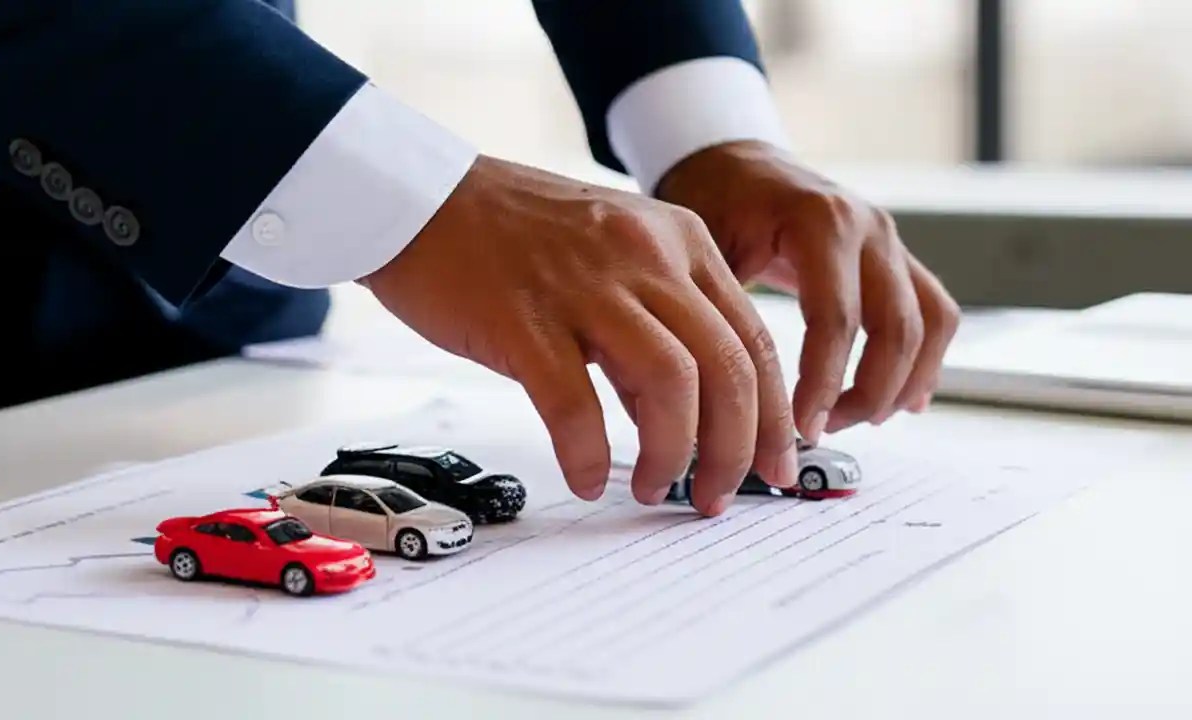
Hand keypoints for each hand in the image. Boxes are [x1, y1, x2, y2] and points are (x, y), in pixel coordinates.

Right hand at [359, 155, 799, 515]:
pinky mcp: (523, 320)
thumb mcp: (614, 250)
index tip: (774, 463)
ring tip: (655, 487)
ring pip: (671, 384)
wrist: (421, 198)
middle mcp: (644, 256)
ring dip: (674, 453)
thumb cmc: (512, 234)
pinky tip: (583, 477)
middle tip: (717, 496)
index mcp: (678, 239)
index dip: (772, 414)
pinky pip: (575, 404)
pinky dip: (587, 453)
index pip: (754, 339)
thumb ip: (658, 317)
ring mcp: (585, 286)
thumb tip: (686, 413)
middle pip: (727, 367)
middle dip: (735, 448)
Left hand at [655, 140, 960, 439]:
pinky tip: (899, 400)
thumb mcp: (705, 246)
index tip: (801, 426)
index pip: (836, 319)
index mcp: (820, 221)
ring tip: (857, 420)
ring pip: (931, 324)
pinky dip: (925, 361)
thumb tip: (716, 389)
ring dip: (902, 383)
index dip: (822, 383)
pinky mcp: (899, 259)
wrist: (736, 165)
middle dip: (865, 394)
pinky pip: (935, 314)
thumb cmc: (716, 201)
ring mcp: (891, 241)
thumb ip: (719, 307)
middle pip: (896, 329)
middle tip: (823, 429)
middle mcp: (869, 227)